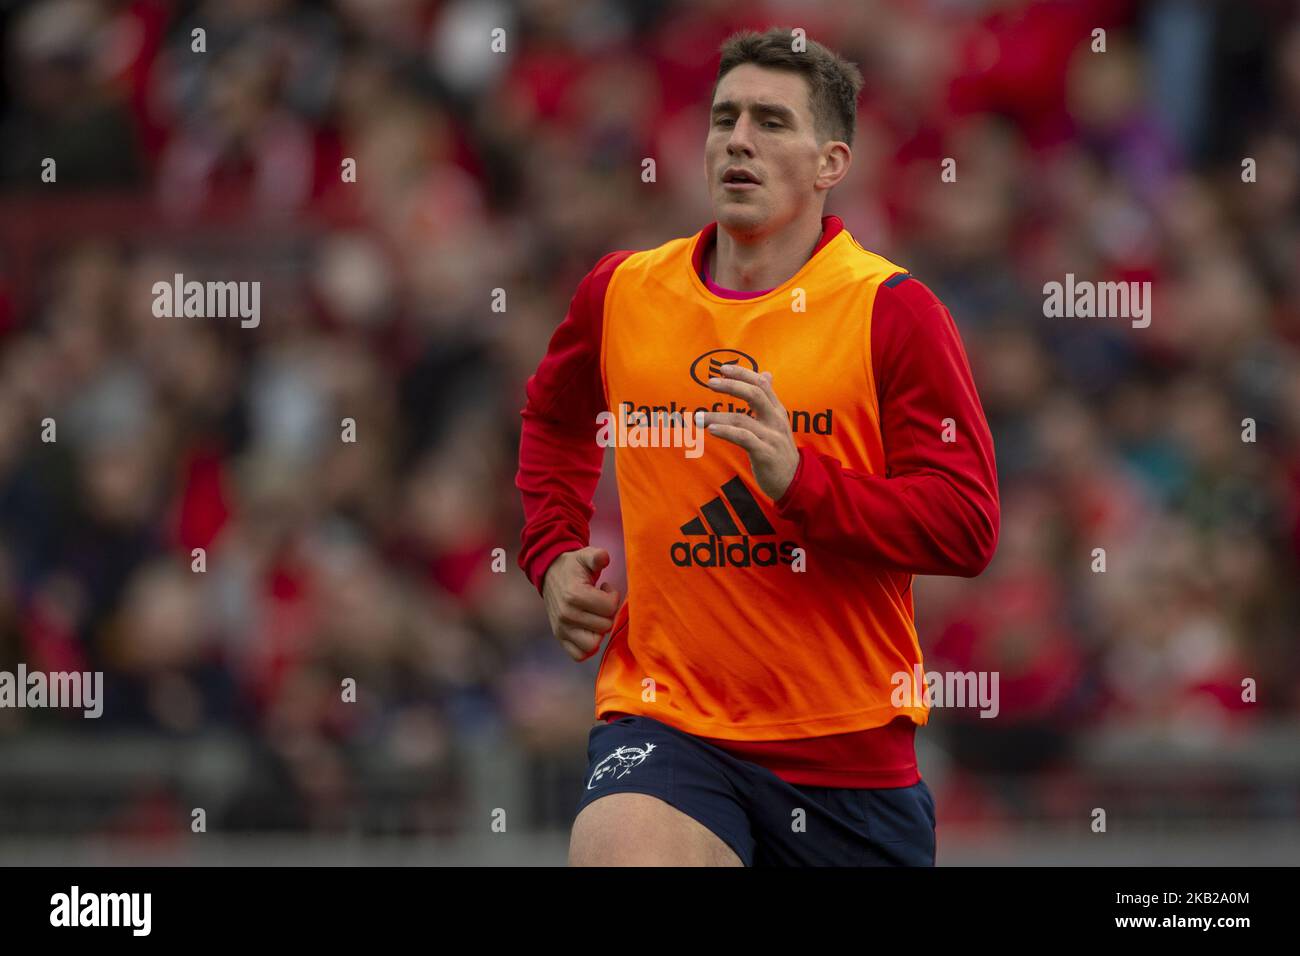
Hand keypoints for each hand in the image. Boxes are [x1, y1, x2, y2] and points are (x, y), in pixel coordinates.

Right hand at [542, 547, 621, 661]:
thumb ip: (596, 556)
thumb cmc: (573, 566)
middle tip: (600, 601)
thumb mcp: (585, 556)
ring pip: (593, 644)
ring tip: (595, 617)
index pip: (609, 608)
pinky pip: (578, 655)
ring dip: (599, 631)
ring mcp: (561, 629)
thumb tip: (604, 558)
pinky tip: (590, 630)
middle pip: (604, 626)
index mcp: (574, 595)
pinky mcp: (560, 637)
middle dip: (607, 613)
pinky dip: (588, 647)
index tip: (605, 588)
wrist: (550, 574)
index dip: (613, 597)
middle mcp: (566, 615)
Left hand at [696, 364, 799, 500]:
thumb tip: (766, 373)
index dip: (742, 374)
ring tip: (697, 417)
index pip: (761, 384)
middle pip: (755, 394)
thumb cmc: (779, 449)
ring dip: (717, 416)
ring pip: (742, 419)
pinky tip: (711, 430)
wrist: (794, 480)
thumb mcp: (777, 421)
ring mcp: (771, 436)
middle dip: (731, 386)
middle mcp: (775, 420)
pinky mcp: (765, 453)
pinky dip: (726, 432)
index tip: (723, 368)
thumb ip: (769, 399)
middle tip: (710, 382)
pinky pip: (743, 438)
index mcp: (777, 410)